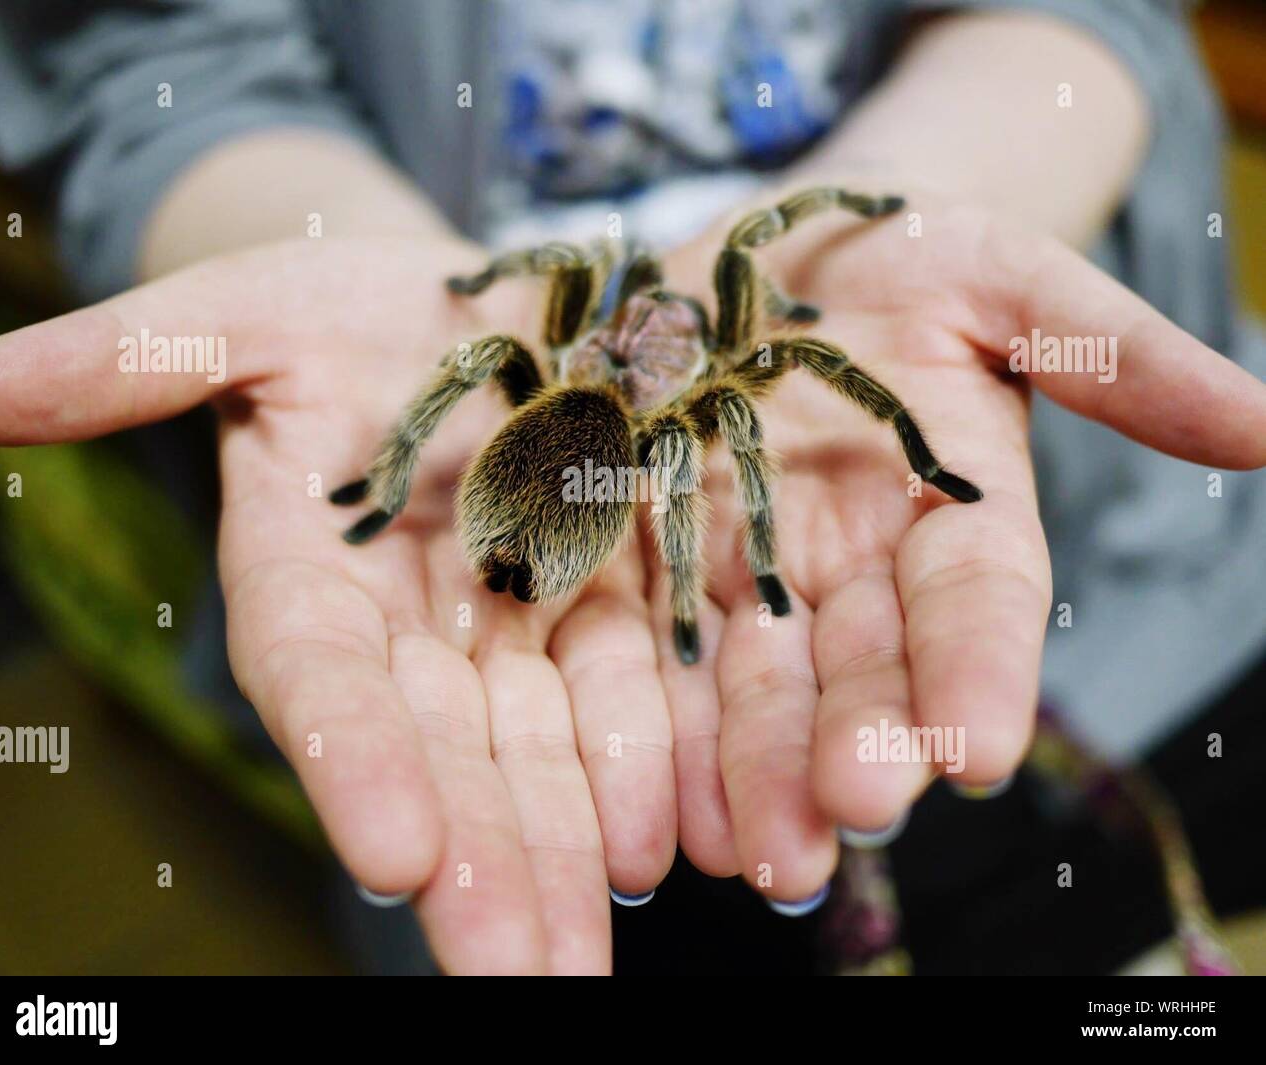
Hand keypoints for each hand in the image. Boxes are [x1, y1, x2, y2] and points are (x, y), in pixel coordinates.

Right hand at [0, 236, 682, 973]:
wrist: (479, 302)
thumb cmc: (344, 306)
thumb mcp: (242, 312)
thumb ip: (131, 359)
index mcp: (314, 570)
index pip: (322, 679)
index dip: (352, 761)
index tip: (394, 856)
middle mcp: (417, 625)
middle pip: (443, 754)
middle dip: (478, 864)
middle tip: (517, 975)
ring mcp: (520, 623)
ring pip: (544, 754)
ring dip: (569, 856)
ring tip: (587, 957)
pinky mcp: (609, 603)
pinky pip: (635, 694)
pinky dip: (656, 770)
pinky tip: (684, 845)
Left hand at [656, 192, 1265, 903]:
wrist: (766, 256)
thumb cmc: (902, 258)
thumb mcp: (1003, 277)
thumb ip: (1111, 352)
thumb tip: (1263, 425)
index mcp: (949, 505)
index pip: (976, 601)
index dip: (978, 674)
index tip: (975, 753)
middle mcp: (849, 564)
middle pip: (854, 671)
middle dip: (848, 751)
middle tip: (836, 829)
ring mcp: (743, 571)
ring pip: (750, 688)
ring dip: (745, 775)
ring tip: (742, 852)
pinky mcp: (646, 563)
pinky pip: (642, 652)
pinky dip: (645, 731)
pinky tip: (645, 814)